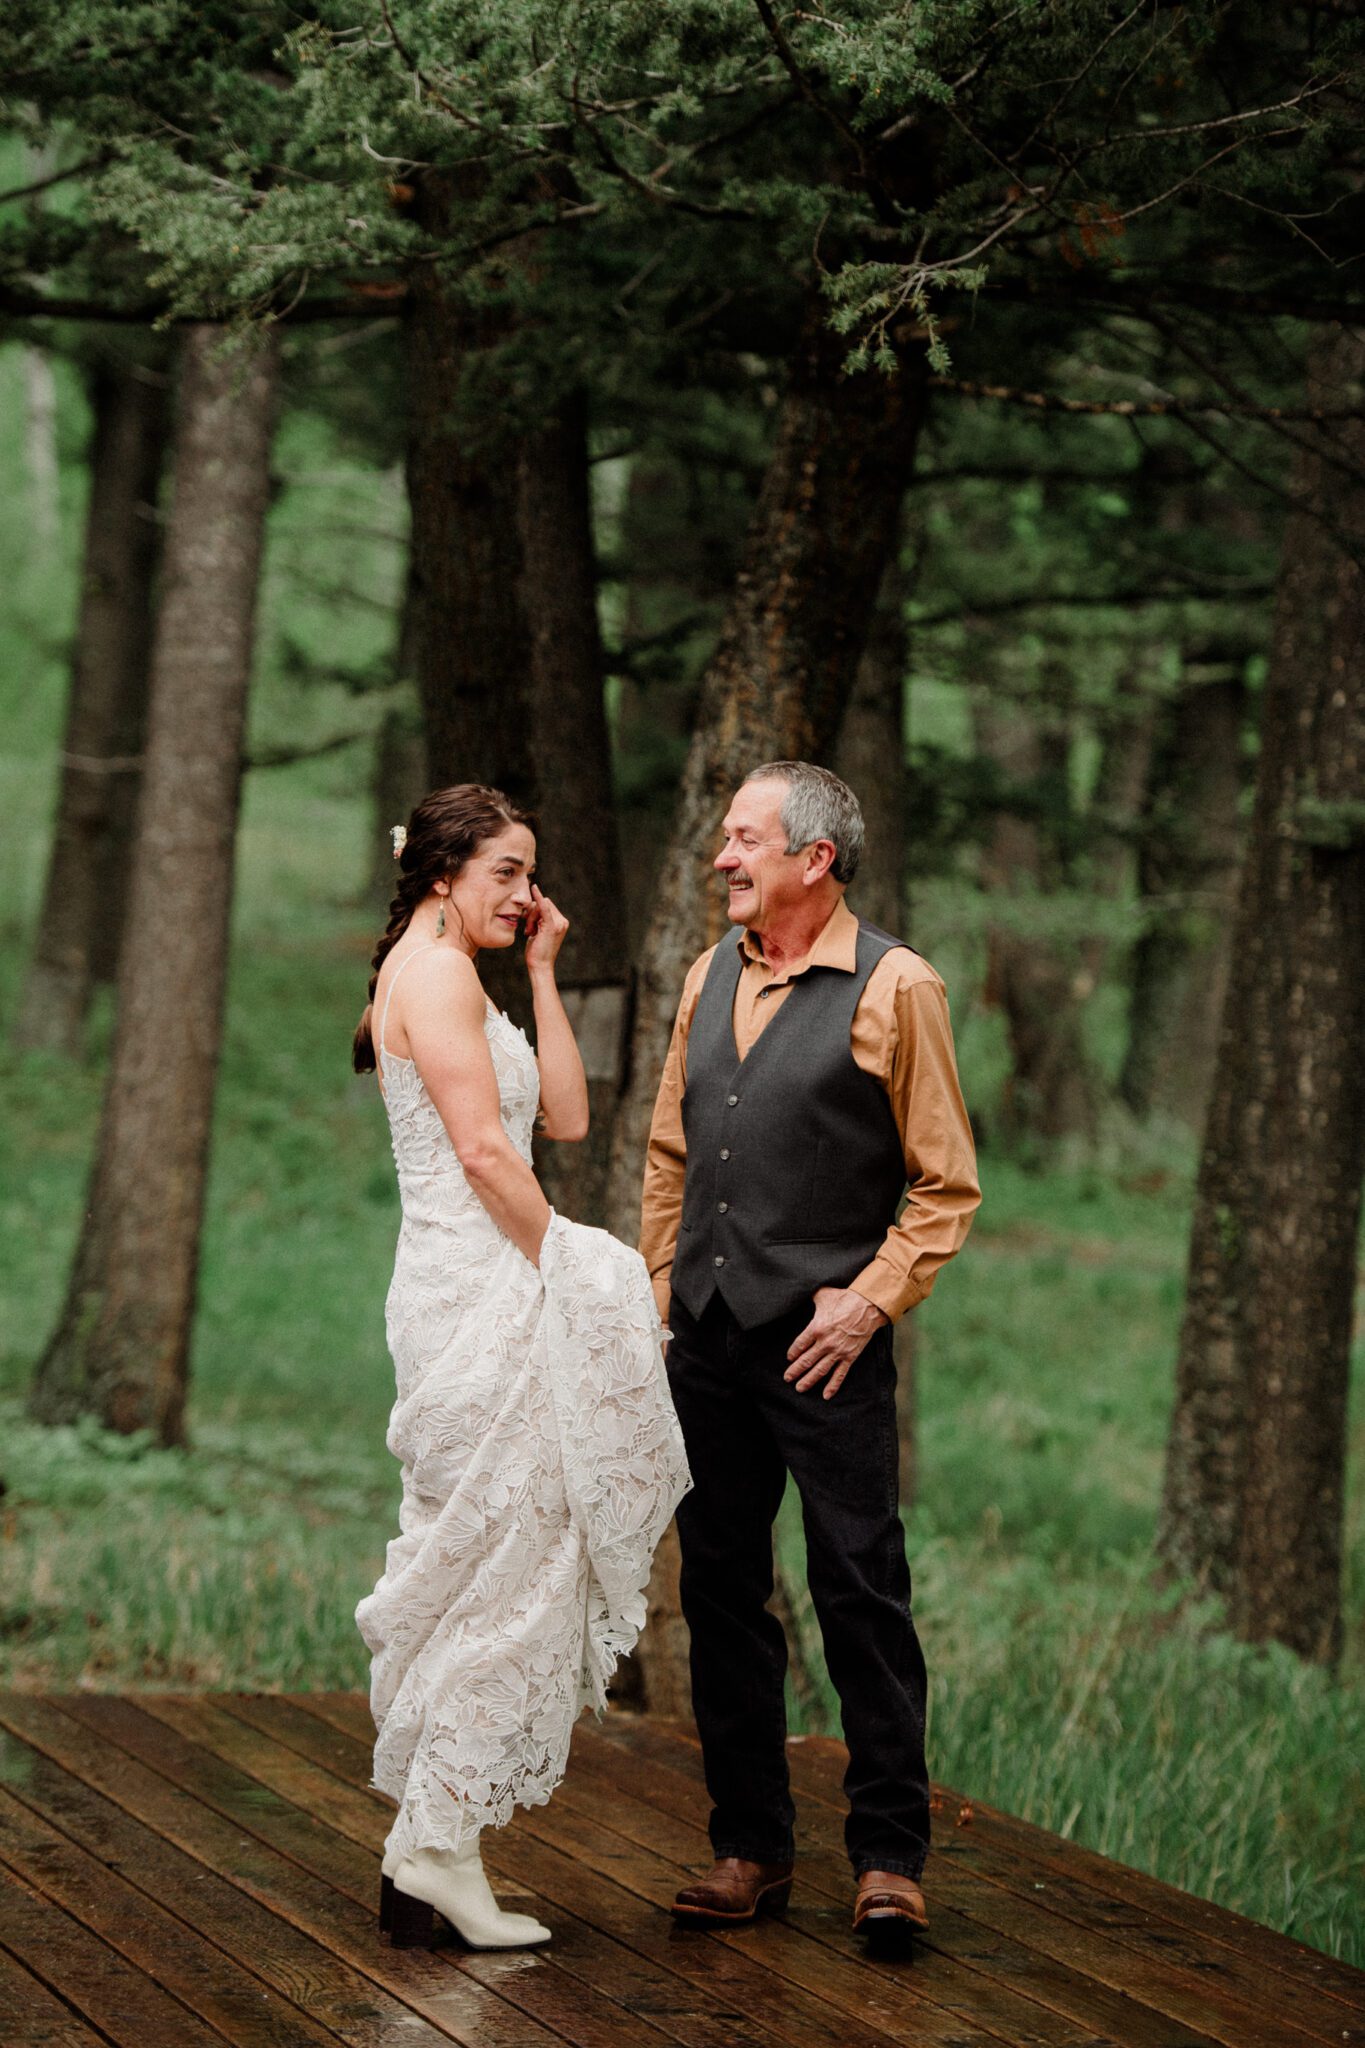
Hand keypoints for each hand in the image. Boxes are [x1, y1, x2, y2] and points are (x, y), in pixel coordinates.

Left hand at [523, 885, 568, 972]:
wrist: (540, 966)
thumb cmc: (537, 952)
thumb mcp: (538, 932)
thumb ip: (539, 920)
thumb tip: (532, 907)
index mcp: (560, 922)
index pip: (546, 905)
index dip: (534, 911)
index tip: (527, 923)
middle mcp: (562, 921)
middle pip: (543, 903)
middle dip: (532, 913)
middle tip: (528, 929)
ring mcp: (558, 923)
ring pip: (540, 906)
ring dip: (531, 917)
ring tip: (529, 932)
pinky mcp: (551, 926)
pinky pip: (544, 907)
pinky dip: (538, 898)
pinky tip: (534, 888)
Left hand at [784, 1286, 888, 1400]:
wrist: (868, 1307)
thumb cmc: (844, 1298)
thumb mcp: (823, 1294)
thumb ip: (811, 1297)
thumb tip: (801, 1290)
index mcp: (816, 1327)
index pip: (799, 1345)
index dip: (793, 1353)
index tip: (789, 1358)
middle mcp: (825, 1343)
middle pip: (806, 1361)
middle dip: (795, 1371)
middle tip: (787, 1378)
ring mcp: (838, 1351)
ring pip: (820, 1370)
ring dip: (808, 1381)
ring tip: (799, 1388)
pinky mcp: (849, 1357)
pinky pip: (839, 1374)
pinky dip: (833, 1386)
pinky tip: (826, 1395)